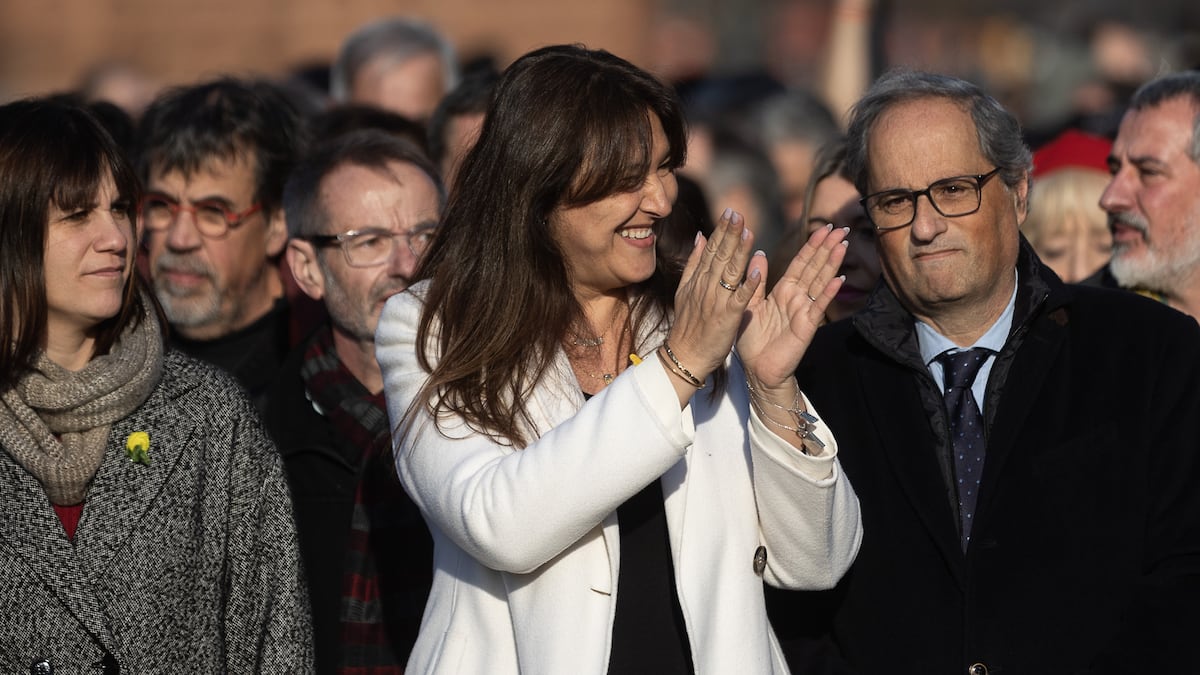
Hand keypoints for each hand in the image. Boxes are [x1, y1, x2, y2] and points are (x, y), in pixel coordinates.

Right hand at [666, 209, 763, 386]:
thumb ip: (694, 263)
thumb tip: (700, 236)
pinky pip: (738, 299)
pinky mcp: (726, 317)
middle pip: (720, 256)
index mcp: (698, 280)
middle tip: (738, 213)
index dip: (721, 230)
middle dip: (730, 233)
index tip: (731, 212)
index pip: (711, 250)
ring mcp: (716, 301)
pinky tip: (756, 272)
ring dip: (739, 252)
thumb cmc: (688, 325)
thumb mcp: (684, 291)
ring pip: (729, 273)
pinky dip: (747, 286)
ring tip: (749, 233)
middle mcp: (706, 287)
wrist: (685, 355)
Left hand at [737, 224, 847, 392]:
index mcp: (783, 291)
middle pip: (815, 268)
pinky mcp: (806, 326)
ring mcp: (803, 311)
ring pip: (820, 282)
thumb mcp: (749, 303)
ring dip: (832, 264)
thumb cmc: (752, 339)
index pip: (801, 263)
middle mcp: (797, 298)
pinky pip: (817, 307)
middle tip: (841, 228)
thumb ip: (755, 280)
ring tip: (843, 245)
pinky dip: (828, 293)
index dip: (812, 246)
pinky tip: (838, 280)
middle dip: (827, 248)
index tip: (823, 228)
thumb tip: (757, 252)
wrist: (757, 369)